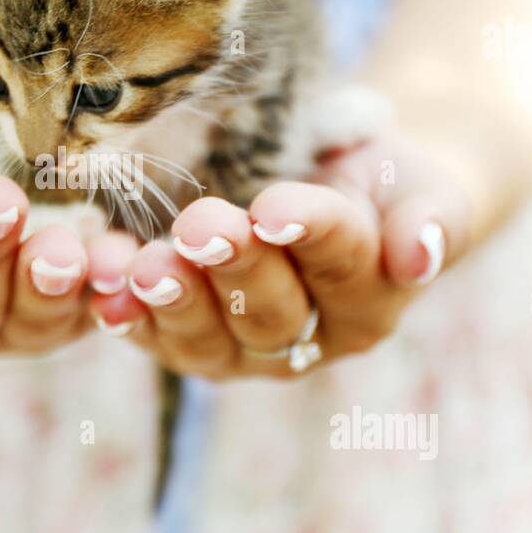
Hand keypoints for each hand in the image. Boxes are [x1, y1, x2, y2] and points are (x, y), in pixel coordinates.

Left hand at [86, 131, 470, 378]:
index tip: (274, 206)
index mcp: (369, 303)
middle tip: (200, 226)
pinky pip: (154, 336)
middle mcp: (307, 339)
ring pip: (206, 339)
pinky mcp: (187, 341)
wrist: (335, 188)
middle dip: (232, 267)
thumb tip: (420, 256)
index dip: (308, 234)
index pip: (340, 264)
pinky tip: (102, 289)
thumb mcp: (419, 185)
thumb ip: (430, 219)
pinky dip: (125, 315)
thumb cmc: (382, 184)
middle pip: (269, 311)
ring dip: (172, 301)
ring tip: (144, 264)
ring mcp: (242, 349)